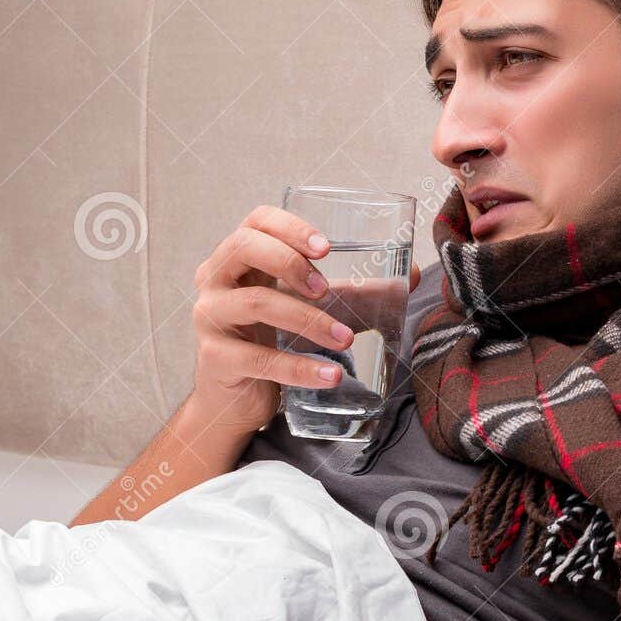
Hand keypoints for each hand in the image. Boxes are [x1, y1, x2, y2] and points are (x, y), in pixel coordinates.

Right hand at [188, 203, 421, 435]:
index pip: (256, 222)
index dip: (290, 226)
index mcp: (238, 258)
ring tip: (346, 339)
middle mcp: (215, 279)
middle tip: (327, 288)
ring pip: (254, 302)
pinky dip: (299, 368)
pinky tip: (330, 375)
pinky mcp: (216, 359)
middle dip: (290, 261)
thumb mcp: (307, 307)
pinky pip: (259, 359)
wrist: (234, 399)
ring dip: (307, 319)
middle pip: (244, 248)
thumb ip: (354, 291)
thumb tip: (410, 275)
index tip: (326, 247)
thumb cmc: (272, 340)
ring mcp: (210, 318)